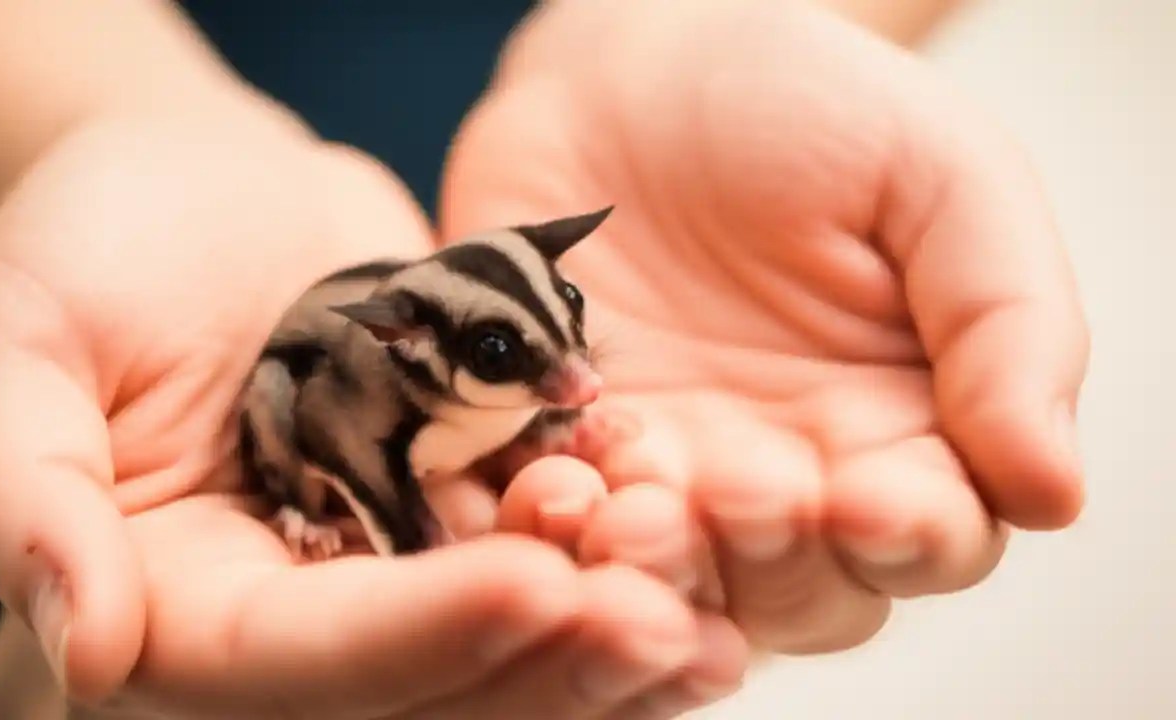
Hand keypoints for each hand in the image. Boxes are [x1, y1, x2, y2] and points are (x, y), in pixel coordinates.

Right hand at [0, 109, 746, 717]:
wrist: (197, 187)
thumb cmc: (90, 252)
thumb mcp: (19, 347)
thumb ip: (28, 495)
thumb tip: (82, 645)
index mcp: (179, 606)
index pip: (299, 661)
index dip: (416, 639)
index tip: (532, 587)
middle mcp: (297, 607)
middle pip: (427, 678)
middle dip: (545, 658)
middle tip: (664, 626)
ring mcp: (388, 556)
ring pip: (506, 631)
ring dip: (608, 625)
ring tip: (710, 612)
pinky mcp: (459, 494)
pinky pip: (546, 535)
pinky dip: (621, 541)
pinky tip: (699, 528)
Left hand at [441, 0, 1088, 653]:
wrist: (632, 69)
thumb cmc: (807, 108)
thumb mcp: (941, 181)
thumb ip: (1006, 326)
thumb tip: (1053, 490)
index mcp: (902, 428)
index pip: (930, 537)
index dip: (906, 538)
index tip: (865, 499)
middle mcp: (788, 476)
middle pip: (795, 588)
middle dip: (764, 557)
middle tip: (733, 492)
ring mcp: (665, 473)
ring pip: (668, 578)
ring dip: (647, 566)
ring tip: (620, 514)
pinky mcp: (556, 450)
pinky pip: (550, 523)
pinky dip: (542, 526)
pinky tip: (541, 488)